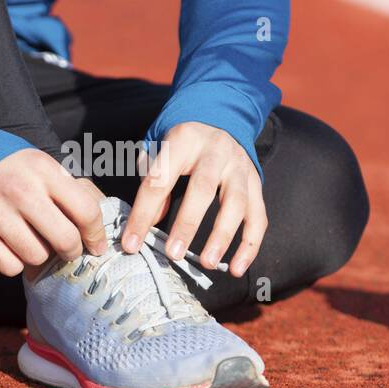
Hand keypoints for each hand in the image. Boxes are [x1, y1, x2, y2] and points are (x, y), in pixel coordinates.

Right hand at [0, 149, 106, 276]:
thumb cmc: (12, 170)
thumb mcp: (43, 167)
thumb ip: (72, 191)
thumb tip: (100, 226)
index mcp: (43, 170)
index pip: (86, 211)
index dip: (96, 234)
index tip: (96, 245)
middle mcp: (20, 191)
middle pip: (65, 240)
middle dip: (72, 251)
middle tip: (68, 249)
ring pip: (37, 257)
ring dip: (40, 256)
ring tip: (33, 241)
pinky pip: (10, 267)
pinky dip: (14, 262)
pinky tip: (11, 245)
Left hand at [123, 121, 265, 277]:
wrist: (219, 119)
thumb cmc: (180, 145)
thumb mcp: (158, 150)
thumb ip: (151, 181)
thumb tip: (148, 223)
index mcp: (183, 140)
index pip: (159, 180)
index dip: (143, 214)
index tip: (130, 244)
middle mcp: (215, 151)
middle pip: (202, 188)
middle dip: (187, 223)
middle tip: (174, 254)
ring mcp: (239, 167)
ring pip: (236, 202)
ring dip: (222, 236)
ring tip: (207, 263)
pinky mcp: (256, 183)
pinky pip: (258, 217)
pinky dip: (249, 245)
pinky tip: (236, 268)